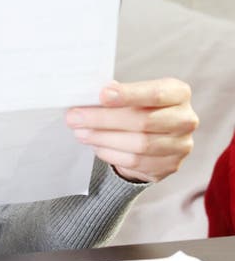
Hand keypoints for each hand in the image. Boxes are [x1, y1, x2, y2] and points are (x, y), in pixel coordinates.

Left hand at [65, 78, 197, 182]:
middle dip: (104, 119)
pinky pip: (136, 162)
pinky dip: (112, 154)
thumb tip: (89, 96)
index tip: (101, 95)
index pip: (155, 94)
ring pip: (139, 145)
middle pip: (143, 121)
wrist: (155, 136)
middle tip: (76, 117)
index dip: (128, 95)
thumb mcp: (134, 95)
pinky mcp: (170, 166)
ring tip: (80, 132)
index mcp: (178, 93)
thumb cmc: (140, 107)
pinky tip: (96, 146)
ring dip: (104, 139)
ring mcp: (181, 146)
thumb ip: (117, 94)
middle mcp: (185, 119)